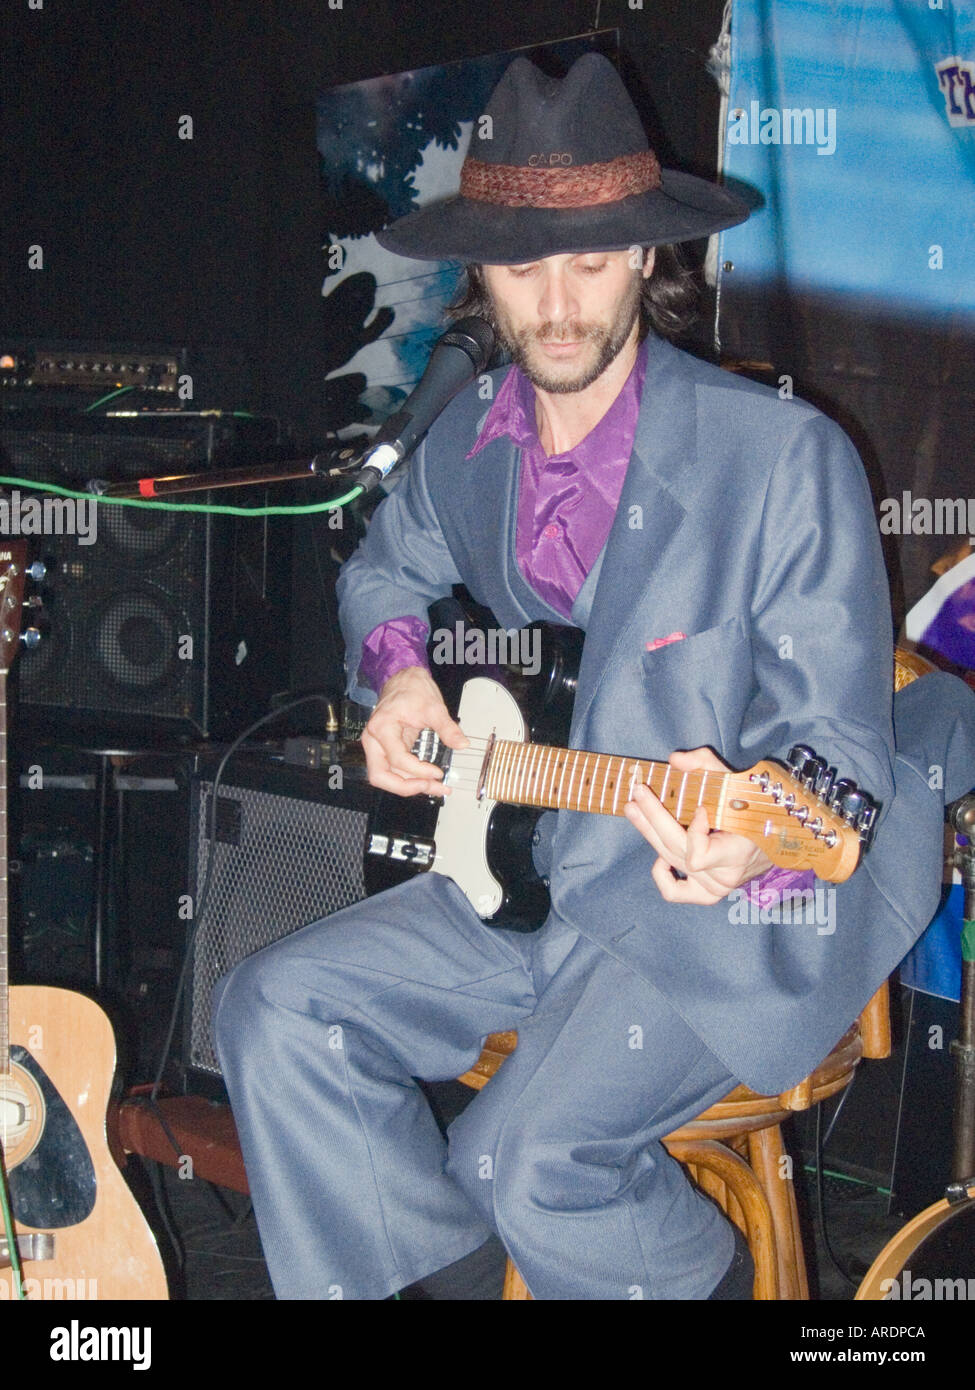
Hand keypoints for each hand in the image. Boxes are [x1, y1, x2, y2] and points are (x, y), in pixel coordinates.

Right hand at [361, 666, 467, 797]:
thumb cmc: (413, 689)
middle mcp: (373, 740)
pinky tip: (426, 781)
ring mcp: (376, 746)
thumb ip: (447, 728)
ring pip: (385, 777)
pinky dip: (408, 779)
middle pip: (380, 776)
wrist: (404, 681)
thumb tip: (462, 744)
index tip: (437, 773)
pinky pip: (392, 771)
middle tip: (432, 787)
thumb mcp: (434, 708)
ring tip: (434, 787)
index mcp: (382, 727)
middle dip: (406, 787)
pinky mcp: (385, 750)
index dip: (418, 770)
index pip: (397, 759)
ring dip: (408, 786)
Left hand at [623, 747, 773, 904]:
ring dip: (649, 833)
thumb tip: (675, 760)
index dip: (694, 832)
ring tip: (633, 809)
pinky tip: (659, 854)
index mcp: (738, 852)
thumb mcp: (738, 780)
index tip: (700, 808)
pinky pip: (674, 892)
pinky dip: (662, 874)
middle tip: (637, 792)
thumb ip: (708, 764)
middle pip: (677, 849)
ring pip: (671, 861)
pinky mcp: (706, 894)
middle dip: (653, 818)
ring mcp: (714, 888)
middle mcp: (725, 875)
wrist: (774, 838)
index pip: (700, 853)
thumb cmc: (755, 808)